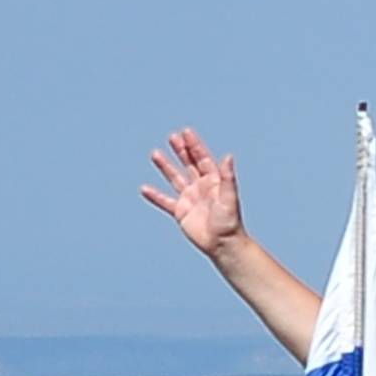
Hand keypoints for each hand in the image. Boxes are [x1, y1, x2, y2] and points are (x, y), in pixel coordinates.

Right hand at [139, 129, 246, 254]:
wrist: (223, 244)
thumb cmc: (230, 222)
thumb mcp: (229, 197)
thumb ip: (227, 177)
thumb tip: (229, 156)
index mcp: (214, 181)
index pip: (202, 159)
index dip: (195, 145)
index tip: (186, 132)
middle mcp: (201, 187)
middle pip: (189, 164)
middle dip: (181, 151)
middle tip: (172, 137)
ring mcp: (190, 198)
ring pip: (175, 178)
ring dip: (166, 166)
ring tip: (155, 153)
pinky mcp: (181, 212)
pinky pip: (165, 201)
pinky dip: (155, 196)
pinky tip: (144, 189)